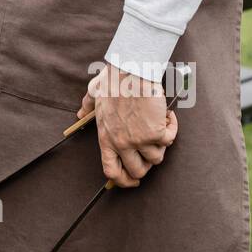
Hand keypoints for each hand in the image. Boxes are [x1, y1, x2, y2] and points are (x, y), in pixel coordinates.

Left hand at [76, 62, 176, 188]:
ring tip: (158, 126)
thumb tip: (80, 113)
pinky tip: (167, 117)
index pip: (111, 171)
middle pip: (138, 171)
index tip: (134, 180)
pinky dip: (171, 128)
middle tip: (152, 148)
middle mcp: (121, 143)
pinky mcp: (155, 133)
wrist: (131, 71)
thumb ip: (87, 105)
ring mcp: (139, 140)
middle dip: (147, 163)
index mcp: (105, 137)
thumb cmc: (114, 79)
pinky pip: (169, 140)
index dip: (124, 181)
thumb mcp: (94, 93)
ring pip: (157, 158)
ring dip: (160, 144)